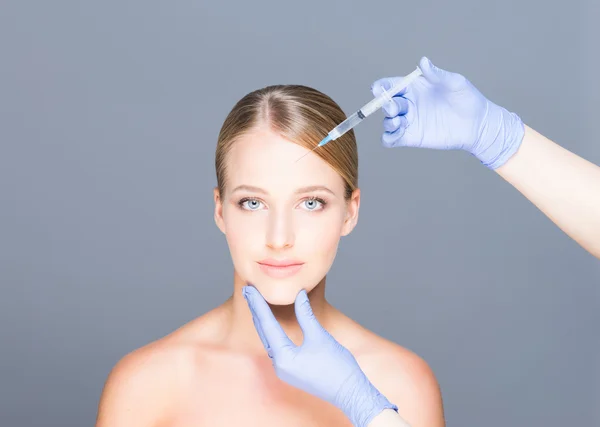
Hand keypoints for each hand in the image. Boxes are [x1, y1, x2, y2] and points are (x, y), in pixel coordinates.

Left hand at [242, 285, 396, 426]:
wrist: (351, 393)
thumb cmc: (338, 367)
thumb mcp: (320, 336)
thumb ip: (306, 314)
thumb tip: (299, 294)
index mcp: (283, 358)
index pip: (267, 324)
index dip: (258, 304)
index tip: (249, 289)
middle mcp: (279, 366)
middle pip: (263, 332)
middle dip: (256, 311)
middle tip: (247, 291)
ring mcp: (284, 370)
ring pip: (268, 340)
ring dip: (263, 321)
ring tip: (256, 304)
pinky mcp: (291, 371)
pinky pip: (276, 348)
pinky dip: (272, 332)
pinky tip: (271, 324)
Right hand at [371, 56, 524, 168]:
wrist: (477, 124)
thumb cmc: (467, 99)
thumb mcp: (454, 83)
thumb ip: (437, 74)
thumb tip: (423, 61)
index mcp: (413, 87)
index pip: (390, 85)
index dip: (381, 86)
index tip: (379, 89)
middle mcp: (408, 103)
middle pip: (386, 103)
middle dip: (385, 105)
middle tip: (395, 108)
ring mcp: (408, 121)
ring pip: (386, 121)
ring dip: (388, 122)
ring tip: (400, 122)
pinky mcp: (410, 138)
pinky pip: (390, 139)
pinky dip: (388, 137)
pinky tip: (399, 133)